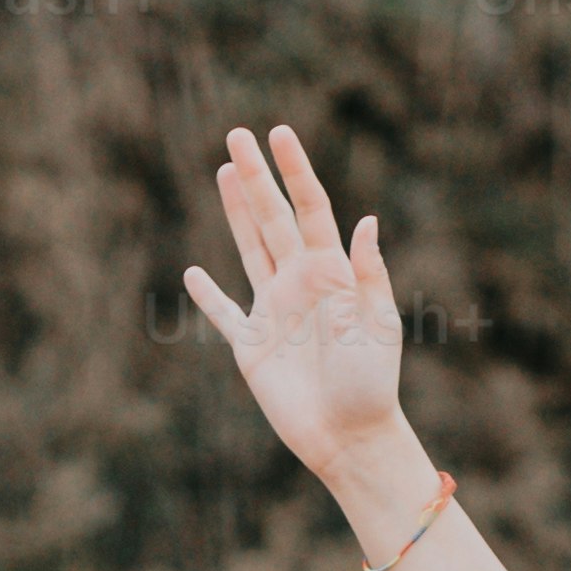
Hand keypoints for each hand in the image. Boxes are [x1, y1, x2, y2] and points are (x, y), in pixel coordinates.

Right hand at [179, 125, 419, 494]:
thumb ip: (367, 274)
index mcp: (331, 272)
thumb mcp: (377, 324)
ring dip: (236, 212)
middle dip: (255, 177)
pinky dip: (207, 296)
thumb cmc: (372, 383)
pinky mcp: (251, 347)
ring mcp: (274, 312)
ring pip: (249, 249)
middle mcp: (301, 283)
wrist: (350, 437)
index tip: (278, 133)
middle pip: (272, 218)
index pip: (310, 208)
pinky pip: (223, 313)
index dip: (294, 171)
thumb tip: (365, 221)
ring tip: (224, 172)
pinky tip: (193, 272)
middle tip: (236, 135)